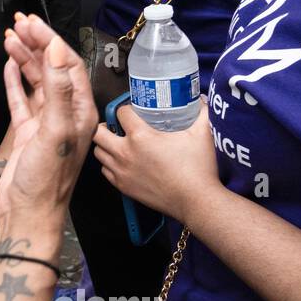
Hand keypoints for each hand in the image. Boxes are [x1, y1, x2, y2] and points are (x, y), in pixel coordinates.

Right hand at [0, 13, 96, 225]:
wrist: (28, 213)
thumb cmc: (48, 179)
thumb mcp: (55, 131)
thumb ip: (56, 89)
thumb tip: (55, 51)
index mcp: (80, 111)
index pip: (67, 65)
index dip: (51, 41)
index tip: (32, 24)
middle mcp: (65, 113)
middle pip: (52, 68)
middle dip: (37, 44)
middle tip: (19, 22)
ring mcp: (45, 122)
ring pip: (36, 81)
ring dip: (25, 58)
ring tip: (10, 37)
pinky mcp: (27, 133)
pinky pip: (22, 99)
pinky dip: (15, 81)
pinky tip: (9, 65)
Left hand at [92, 99, 217, 221]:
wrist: (195, 201)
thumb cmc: (198, 169)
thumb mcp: (202, 133)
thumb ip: (201, 112)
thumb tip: (201, 100)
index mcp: (141, 136)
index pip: (121, 112)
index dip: (126, 108)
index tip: (133, 111)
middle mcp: (126, 153)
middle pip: (98, 132)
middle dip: (105, 125)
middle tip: (115, 125)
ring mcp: (122, 171)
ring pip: (98, 152)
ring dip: (105, 145)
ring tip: (116, 142)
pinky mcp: (123, 186)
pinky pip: (105, 171)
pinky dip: (109, 164)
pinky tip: (121, 161)